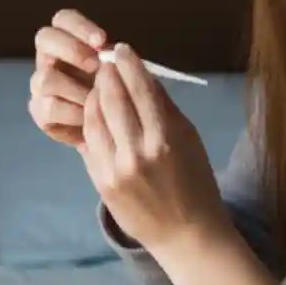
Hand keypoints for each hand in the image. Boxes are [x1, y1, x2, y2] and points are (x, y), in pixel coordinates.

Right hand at [29, 9, 106, 146]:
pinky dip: (72, 112)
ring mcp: (41, 84)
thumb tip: (114, 53)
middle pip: (44, 37)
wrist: (113, 128)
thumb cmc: (118, 91)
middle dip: (72, 49)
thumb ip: (116, 59)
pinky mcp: (39, 110)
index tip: (102, 40)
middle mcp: (49, 57)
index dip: (80, 27)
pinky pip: (49, 107)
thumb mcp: (121, 70)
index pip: (64, 19)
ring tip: (99, 99)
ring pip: (44, 77)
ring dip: (75, 88)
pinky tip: (90, 117)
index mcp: (68, 39)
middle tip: (97, 65)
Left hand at [79, 43, 231, 255]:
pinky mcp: (101, 183)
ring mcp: (115, 170)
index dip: (128, 64)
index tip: (121, 49)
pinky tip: (95, 110)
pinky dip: (90, 120)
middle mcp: (137, 153)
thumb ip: (163, 106)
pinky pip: (90, 141)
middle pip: (112, 99)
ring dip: (93, 95)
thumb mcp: (189, 138)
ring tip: (98, 84)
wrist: (187, 235)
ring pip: (94, 118)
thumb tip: (142, 73)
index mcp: (165, 139)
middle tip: (104, 61)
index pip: (140, 89)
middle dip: (106, 74)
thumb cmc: (195, 181)